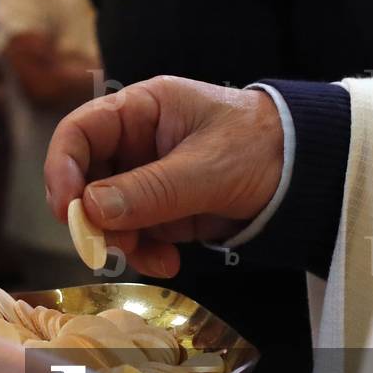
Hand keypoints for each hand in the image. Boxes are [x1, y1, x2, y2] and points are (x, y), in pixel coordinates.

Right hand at [44, 76, 283, 278]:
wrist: (310, 173)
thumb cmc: (263, 147)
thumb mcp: (208, 168)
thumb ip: (150, 189)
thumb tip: (92, 210)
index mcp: (141, 110)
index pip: (79, 132)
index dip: (62, 168)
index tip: (66, 209)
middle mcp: (135, 142)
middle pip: (85, 178)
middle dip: (92, 216)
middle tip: (103, 247)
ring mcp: (146, 178)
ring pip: (106, 214)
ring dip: (120, 241)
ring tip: (151, 257)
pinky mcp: (161, 210)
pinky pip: (134, 234)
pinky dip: (143, 253)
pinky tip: (168, 262)